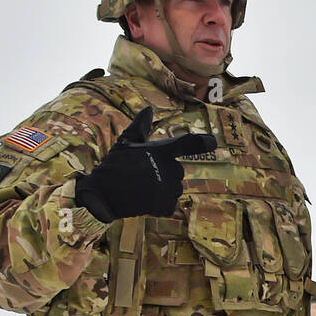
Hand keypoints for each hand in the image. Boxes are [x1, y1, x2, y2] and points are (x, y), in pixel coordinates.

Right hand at [74, 106, 215, 221]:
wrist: (103, 193)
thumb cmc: (114, 165)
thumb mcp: (126, 142)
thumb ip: (141, 126)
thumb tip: (148, 109)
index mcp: (160, 151)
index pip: (187, 144)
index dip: (202, 143)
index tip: (213, 142)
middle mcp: (166, 169)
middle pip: (178, 172)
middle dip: (165, 174)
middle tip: (144, 176)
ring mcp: (166, 189)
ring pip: (175, 190)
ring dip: (163, 191)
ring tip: (143, 189)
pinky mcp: (163, 206)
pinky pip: (170, 206)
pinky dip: (159, 206)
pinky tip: (145, 201)